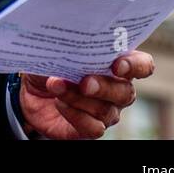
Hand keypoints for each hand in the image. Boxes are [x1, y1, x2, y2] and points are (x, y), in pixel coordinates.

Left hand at [18, 51, 154, 138]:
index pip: (143, 65)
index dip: (136, 66)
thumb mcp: (58, 50)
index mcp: (117, 64)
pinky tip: (59, 102)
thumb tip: (71, 43)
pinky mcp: (90, 129)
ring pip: (106, 111)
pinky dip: (74, 114)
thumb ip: (71, 46)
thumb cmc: (52, 63)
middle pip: (126, 92)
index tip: (117, 65)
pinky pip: (93, 128)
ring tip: (56, 85)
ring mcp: (106, 112)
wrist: (30, 89)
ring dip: (78, 98)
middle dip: (104, 86)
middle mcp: (118, 90)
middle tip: (84, 82)